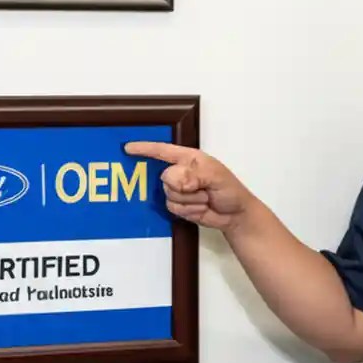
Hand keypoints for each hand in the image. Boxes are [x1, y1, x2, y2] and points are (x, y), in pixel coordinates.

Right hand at [124, 141, 253, 231]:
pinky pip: (172, 208)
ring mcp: (178, 189)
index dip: (145, 149)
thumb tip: (175, 178)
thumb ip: (194, 175)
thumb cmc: (229, 190)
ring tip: (204, 198)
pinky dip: (188, 210)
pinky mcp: (178, 205)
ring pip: (169, 195)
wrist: (234, 215)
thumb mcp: (216, 176)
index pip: (163, 151)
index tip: (128, 148)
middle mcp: (180, 172)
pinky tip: (200, 207)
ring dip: (190, 200)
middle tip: (204, 189)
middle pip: (165, 178)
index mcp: (189, 158)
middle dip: (185, 187)